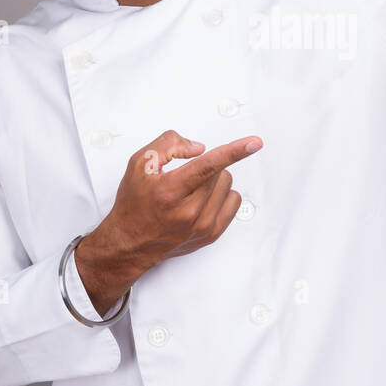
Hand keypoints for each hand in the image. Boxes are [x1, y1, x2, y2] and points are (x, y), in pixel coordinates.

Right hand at [74, 129, 262, 312]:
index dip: (234, 151)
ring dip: (214, 182)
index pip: (207, 166)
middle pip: (219, 172)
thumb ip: (169, 145)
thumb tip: (200, 148)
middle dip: (205, 168)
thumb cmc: (134, 203)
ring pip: (227, 185)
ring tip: (191, 191)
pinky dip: (221, 196)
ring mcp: (202, 226)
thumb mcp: (140, 164)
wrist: (130, 243)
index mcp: (170, 191)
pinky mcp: (211, 235)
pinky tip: (202, 201)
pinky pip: (233, 202)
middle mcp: (189, 211)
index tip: (255, 142)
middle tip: (184, 178)